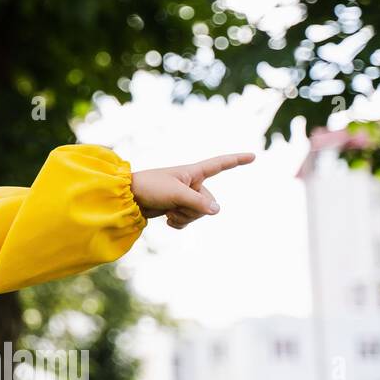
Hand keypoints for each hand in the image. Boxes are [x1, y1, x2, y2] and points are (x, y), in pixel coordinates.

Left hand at [130, 152, 254, 228]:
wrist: (127, 198)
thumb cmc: (150, 187)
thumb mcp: (176, 193)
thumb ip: (198, 202)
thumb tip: (217, 211)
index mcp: (193, 172)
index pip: (219, 164)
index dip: (236, 160)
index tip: (253, 156)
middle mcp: (191, 184)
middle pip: (209, 202)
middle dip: (194, 209)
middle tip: (175, 204)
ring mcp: (184, 197)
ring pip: (199, 214)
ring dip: (184, 217)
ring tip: (167, 210)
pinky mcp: (176, 208)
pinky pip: (188, 221)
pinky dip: (179, 223)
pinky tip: (167, 220)